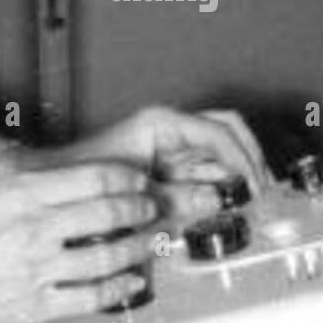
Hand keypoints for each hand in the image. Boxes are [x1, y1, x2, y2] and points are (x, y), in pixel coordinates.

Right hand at [0, 162, 159, 322]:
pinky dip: (119, 290)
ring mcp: (34, 268)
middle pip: (108, 211)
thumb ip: (22, 202)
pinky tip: (131, 284)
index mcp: (17, 193)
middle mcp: (31, 226)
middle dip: (141, 210)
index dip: (126, 178)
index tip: (139, 180)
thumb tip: (62, 203)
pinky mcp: (31, 306)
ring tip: (152, 243)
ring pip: (107, 254)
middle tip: (154, 209)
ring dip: (139, 248)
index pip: (91, 176)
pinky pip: (90, 297)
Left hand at [46, 105, 271, 225]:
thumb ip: (181, 197)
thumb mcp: (140, 192)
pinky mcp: (169, 159)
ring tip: (248, 198)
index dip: (243, 159)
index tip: (254, 184)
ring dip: (236, 170)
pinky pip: (205, 165)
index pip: (220, 132)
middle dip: (250, 157)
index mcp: (163, 122)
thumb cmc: (87, 180)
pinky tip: (225, 200)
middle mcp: (170, 127)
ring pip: (220, 148)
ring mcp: (171, 142)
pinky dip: (219, 180)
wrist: (60, 187)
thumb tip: (217, 199)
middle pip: (228, 130)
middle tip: (262, 187)